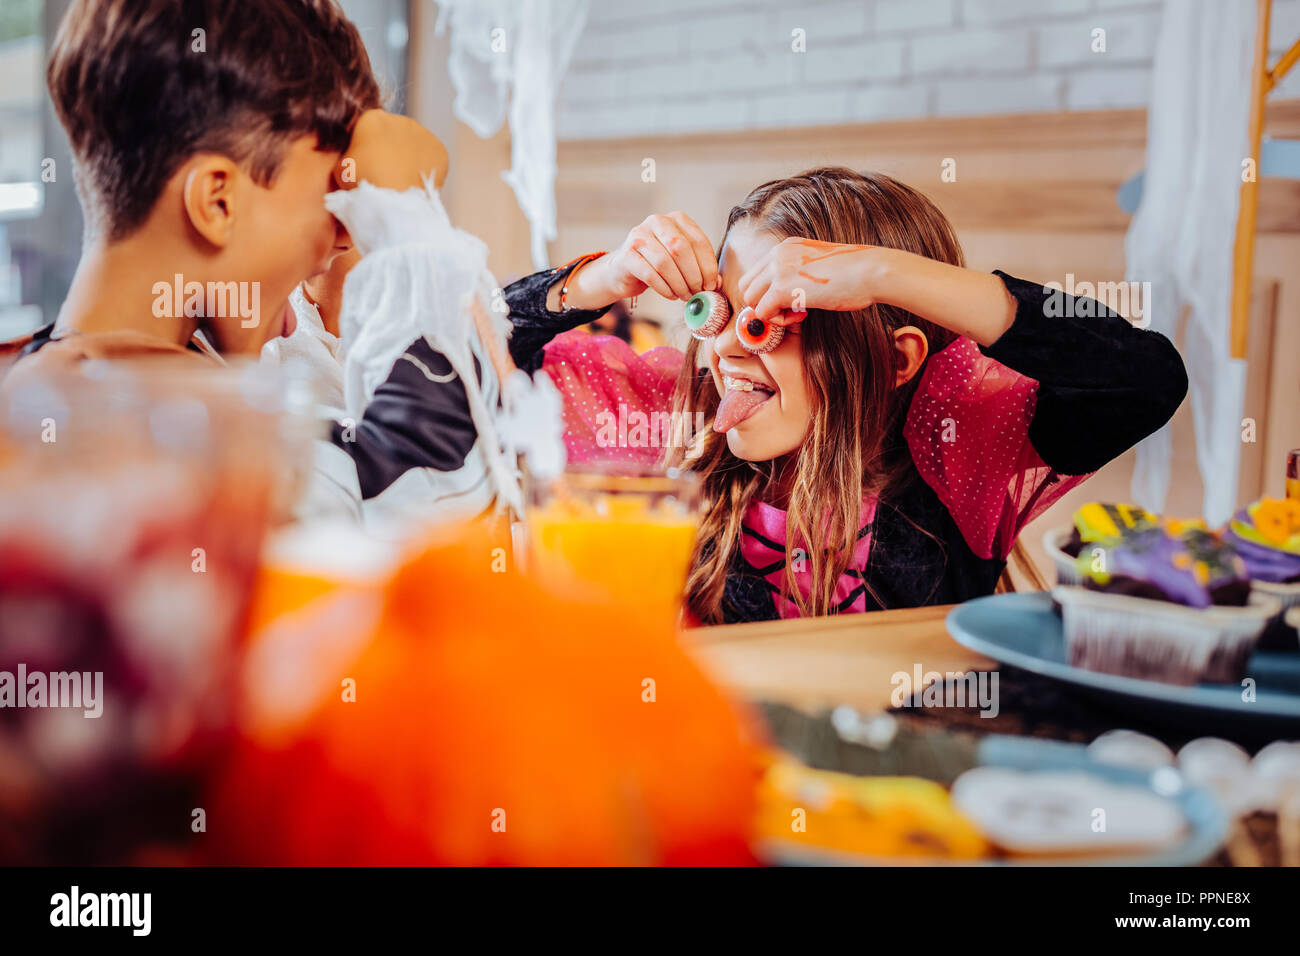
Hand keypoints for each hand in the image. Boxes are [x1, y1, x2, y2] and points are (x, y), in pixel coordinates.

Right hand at [337, 110, 448, 192]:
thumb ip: (350, 154)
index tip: (369, 162)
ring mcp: (422, 134)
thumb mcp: (341, 166)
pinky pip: (431, 157)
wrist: (394, 201)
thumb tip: (355, 158)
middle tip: (386, 173)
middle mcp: (400, 120)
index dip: (369, 145)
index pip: (370, 127)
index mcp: (372, 118)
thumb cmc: (364, 183)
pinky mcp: (439, 150)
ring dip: (409, 157)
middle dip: (391, 149)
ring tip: (402, 179)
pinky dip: (426, 167)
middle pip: (394, 133)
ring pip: (415, 144)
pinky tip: (417, 181)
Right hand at [582, 211, 719, 305]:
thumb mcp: (682, 261)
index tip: (711, 284)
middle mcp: (657, 221)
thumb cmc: (658, 265)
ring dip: (678, 284)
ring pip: (664, 262)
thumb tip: (715, 282)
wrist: (624, 271)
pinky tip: (671, 295)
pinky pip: (649, 274)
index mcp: (676, 219)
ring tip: (684, 295)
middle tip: (698, 292)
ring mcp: (639, 235)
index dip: (707, 265)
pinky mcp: (626, 254)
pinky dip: (664, 288)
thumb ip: (699, 267)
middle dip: (693, 274)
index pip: (698, 240)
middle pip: (680, 249)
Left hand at [738, 237, 876, 322]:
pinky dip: (779, 321)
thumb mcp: (819, 265)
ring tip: (797, 314)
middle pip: (747, 285)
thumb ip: (800, 274)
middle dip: (764, 303)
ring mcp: (778, 269)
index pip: (757, 273)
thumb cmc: (855, 273)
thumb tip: (792, 294)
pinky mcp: (782, 288)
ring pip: (750, 299)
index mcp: (786, 247)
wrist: (871, 271)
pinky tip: (801, 316)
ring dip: (770, 312)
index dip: (769, 293)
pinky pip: (763, 312)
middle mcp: (778, 254)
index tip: (792, 300)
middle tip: (790, 310)